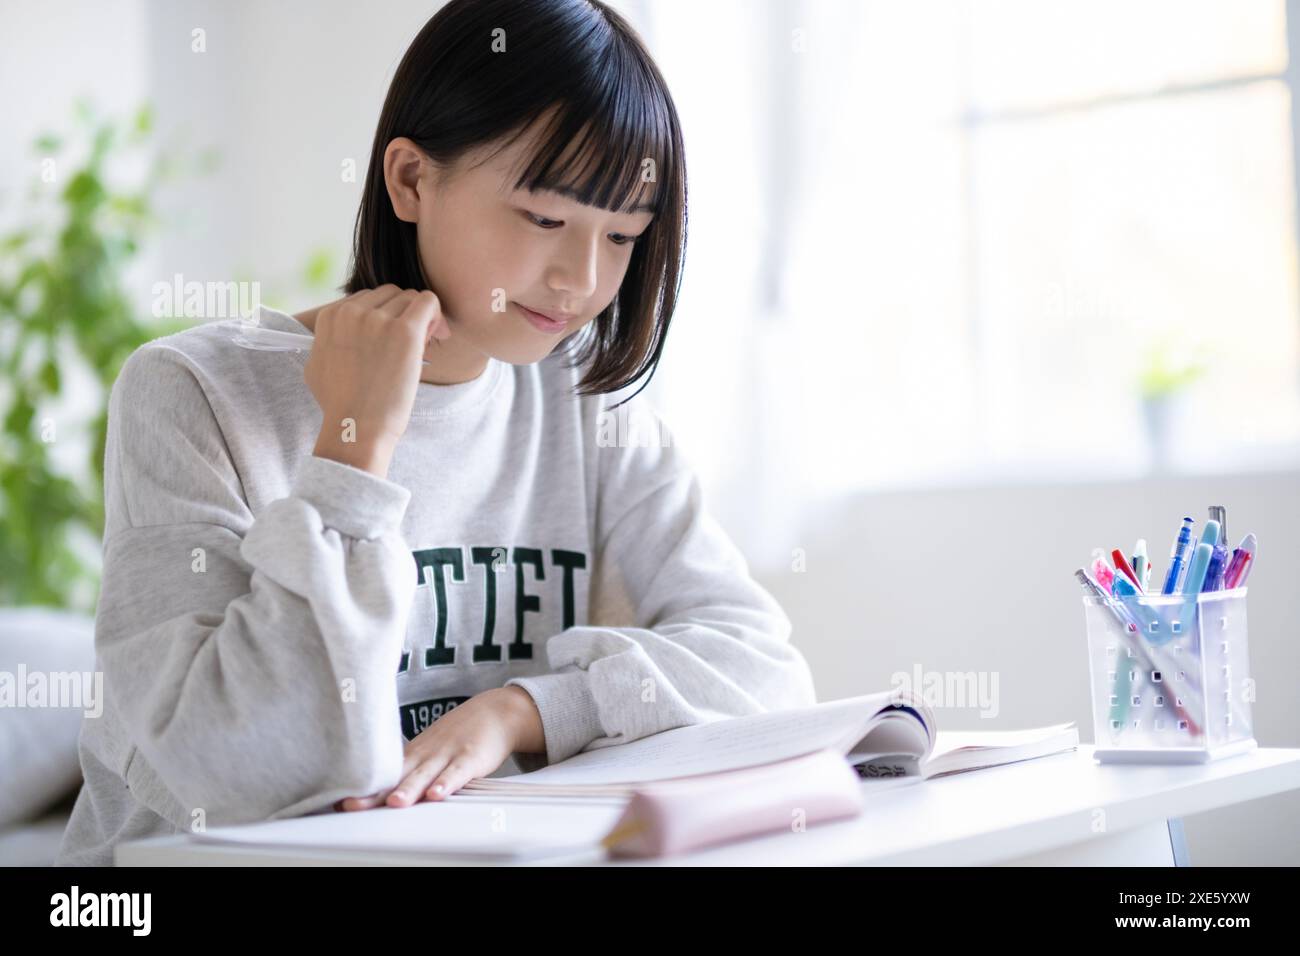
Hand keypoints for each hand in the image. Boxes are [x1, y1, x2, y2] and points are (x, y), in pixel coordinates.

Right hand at [305, 285, 450, 476]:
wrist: (356, 427)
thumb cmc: (339, 405)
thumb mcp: (317, 366)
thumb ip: (329, 340)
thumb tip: (339, 332)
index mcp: (331, 316)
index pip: (368, 298)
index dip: (385, 316)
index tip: (393, 339)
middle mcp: (352, 312)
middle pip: (391, 294)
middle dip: (403, 314)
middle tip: (412, 343)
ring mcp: (378, 320)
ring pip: (411, 298)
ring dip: (421, 318)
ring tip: (423, 346)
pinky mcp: (404, 331)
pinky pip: (429, 302)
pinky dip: (436, 315)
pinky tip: (438, 336)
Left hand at [335, 686, 544, 810]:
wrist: (494, 712)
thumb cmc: (458, 735)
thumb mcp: (430, 749)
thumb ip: (409, 769)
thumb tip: (380, 790)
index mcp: (413, 754)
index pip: (384, 774)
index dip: (363, 788)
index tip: (340, 801)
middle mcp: (426, 754)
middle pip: (398, 775)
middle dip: (375, 792)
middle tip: (353, 805)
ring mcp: (447, 754)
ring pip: (425, 774)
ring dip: (410, 789)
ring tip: (395, 803)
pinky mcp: (470, 757)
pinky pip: (457, 772)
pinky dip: (447, 783)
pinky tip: (438, 795)